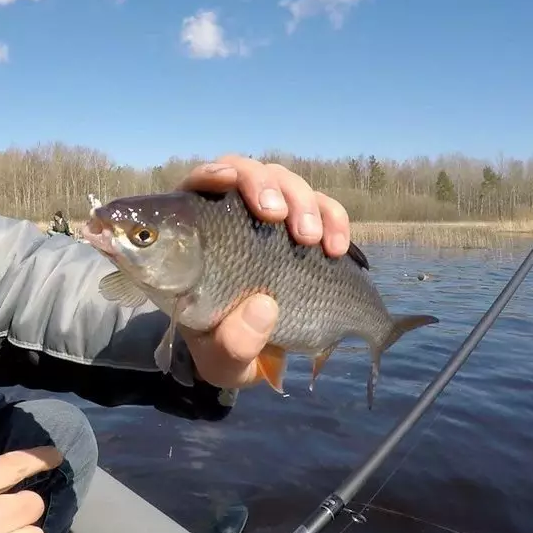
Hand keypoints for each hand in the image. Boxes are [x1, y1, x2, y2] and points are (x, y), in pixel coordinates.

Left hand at [175, 155, 351, 389]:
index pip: (196, 187)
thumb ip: (232, 343)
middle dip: (264, 184)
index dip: (210, 173)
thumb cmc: (223, 348)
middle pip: (245, 172)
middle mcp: (231, 216)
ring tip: (312, 240)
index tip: (226, 180)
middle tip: (276, 216)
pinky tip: (337, 249)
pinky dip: (334, 219)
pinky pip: (324, 207)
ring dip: (303, 202)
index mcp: (195, 238)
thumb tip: (263, 307)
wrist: (257, 357)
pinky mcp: (305, 229)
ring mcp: (270, 219)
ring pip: (286, 181)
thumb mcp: (221, 360)